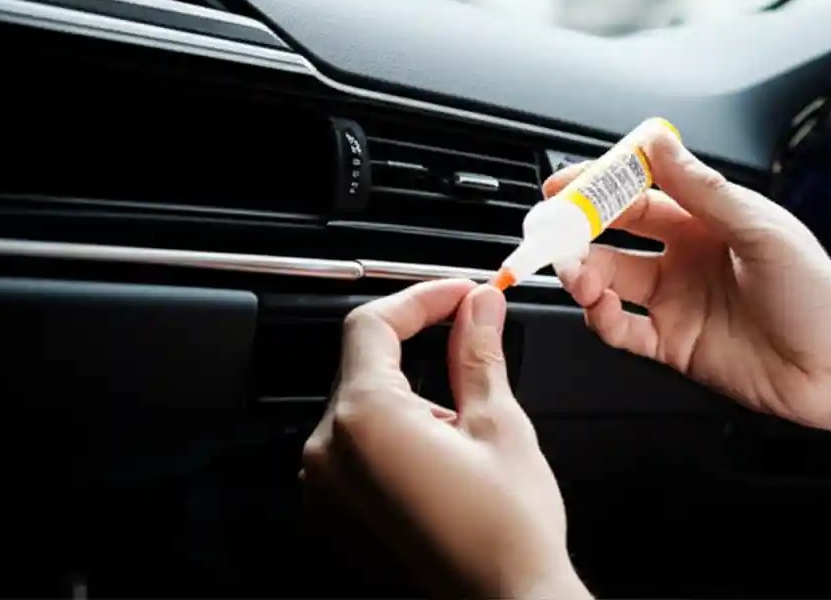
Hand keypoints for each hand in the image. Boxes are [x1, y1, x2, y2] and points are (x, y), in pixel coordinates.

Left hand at [302, 280, 586, 598]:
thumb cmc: (506, 535)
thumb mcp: (498, 424)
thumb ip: (477, 353)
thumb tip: (477, 307)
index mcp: (364, 420)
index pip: (372, 326)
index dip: (420, 299)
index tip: (459, 295)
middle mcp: (328, 455)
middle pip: (363, 366)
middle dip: (417, 348)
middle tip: (472, 338)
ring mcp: (324, 491)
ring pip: (360, 409)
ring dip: (407, 395)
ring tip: (463, 425)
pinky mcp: (333, 517)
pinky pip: (354, 453)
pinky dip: (392, 437)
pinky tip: (439, 456)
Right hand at [544, 129, 830, 432]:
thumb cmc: (817, 296)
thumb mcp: (760, 230)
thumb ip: (702, 190)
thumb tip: (656, 144)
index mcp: (709, 221)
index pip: (641, 193)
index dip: (600, 187)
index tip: (565, 185)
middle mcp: (686, 257)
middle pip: (615, 236)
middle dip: (578, 231)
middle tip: (550, 231)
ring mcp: (677, 301)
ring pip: (610, 280)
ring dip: (583, 274)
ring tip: (573, 274)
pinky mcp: (673, 345)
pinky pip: (622, 330)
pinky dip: (601, 319)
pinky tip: (598, 309)